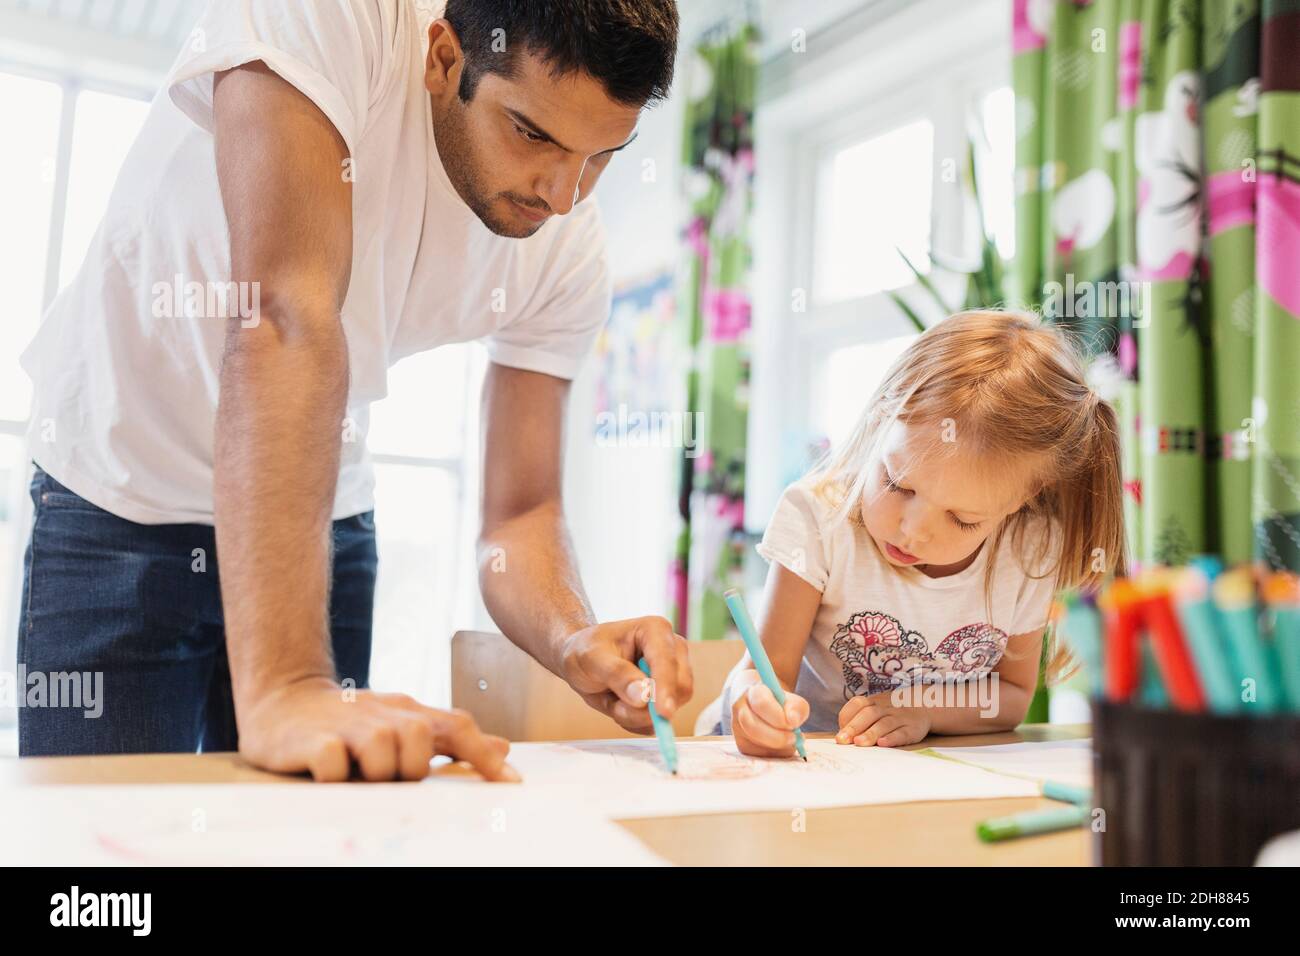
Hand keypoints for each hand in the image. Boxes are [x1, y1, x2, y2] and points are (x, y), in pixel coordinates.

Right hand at [238, 676, 519, 781]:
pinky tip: (330, 776)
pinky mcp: (315, 739)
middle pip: (420, 738)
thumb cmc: (351, 722)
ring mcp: (349, 724)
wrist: (283, 698)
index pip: (456, 725)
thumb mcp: (402, 723)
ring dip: (375, 773)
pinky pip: (334, 762)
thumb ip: (449, 737)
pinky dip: (336, 775)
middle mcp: (384, 714)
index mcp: (409, 712)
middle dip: (412, 767)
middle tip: (389, 777)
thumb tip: (503, 747)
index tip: (510, 783)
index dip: (483, 754)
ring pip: (382, 750)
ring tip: (357, 777)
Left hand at [559, 616, 692, 732]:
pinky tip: (620, 706)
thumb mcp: (591, 659)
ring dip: (637, 715)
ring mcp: (672, 675)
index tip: (662, 713)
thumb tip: (644, 697)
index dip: (666, 688)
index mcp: (656, 630)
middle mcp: (672, 650)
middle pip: (681, 688)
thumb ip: (617, 674)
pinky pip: (658, 722)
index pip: (668, 662)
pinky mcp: (666, 696)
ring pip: (670, 709)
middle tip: (616, 706)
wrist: (580, 660)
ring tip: (613, 700)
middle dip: (648, 707)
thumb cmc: (585, 651)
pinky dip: (636, 722)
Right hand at [730, 669, 808, 757]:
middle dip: (778, 737)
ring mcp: (737, 728)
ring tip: (791, 739)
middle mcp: (739, 708)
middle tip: (795, 738)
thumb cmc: (778, 701)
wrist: (759, 703)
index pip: (762, 703)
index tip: (794, 724)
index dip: (779, 717)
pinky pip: (760, 755)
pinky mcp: (742, 744)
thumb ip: (796, 707)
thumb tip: (793, 722)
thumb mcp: (790, 698)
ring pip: (756, 744)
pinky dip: (776, 753)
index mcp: (752, 691)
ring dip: (779, 746)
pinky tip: (781, 745)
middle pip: (753, 727)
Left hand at [836, 691, 931, 746]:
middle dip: (853, 727)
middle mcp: (885, 708)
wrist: (924, 705)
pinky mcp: (912, 729)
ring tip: (859, 743)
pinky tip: (883, 744)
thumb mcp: (875, 708)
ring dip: (870, 733)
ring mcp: (899, 717)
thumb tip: (841, 737)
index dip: (846, 717)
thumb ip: (858, 719)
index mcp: (873, 701)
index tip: (839, 734)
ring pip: (884, 724)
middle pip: (868, 714)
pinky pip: (902, 732)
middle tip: (842, 740)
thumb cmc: (890, 711)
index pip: (857, 704)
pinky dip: (892, 738)